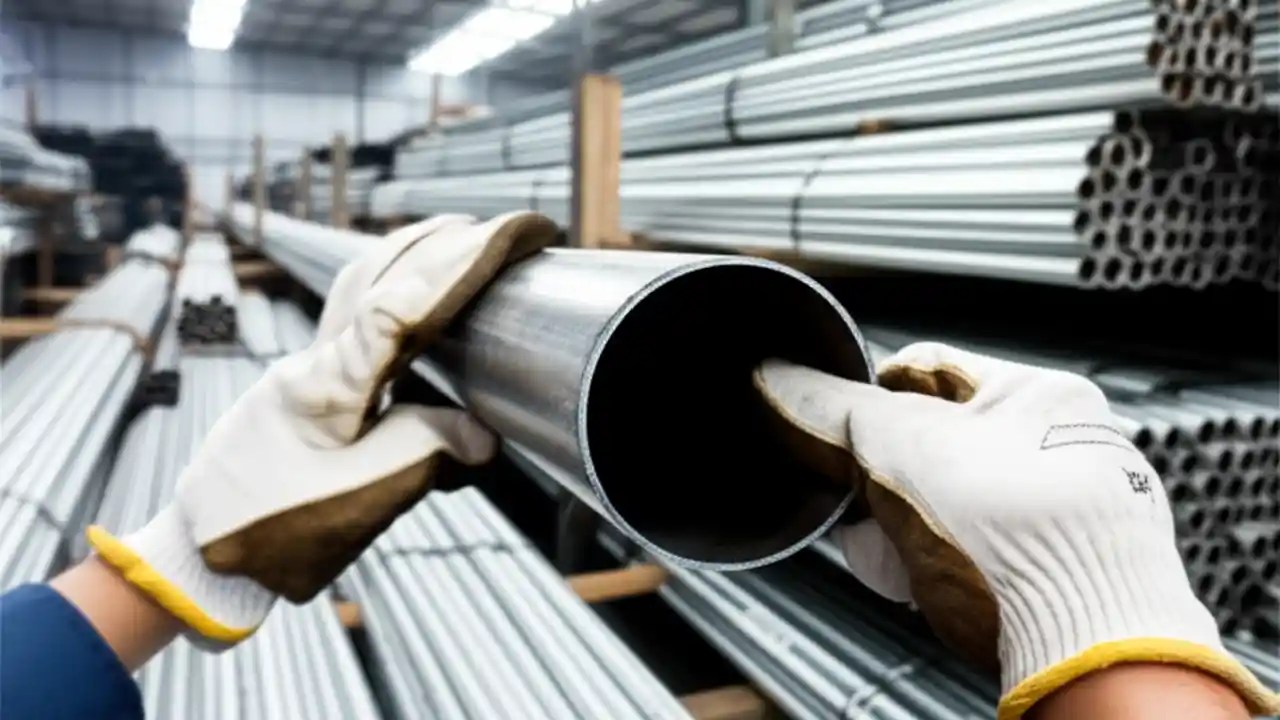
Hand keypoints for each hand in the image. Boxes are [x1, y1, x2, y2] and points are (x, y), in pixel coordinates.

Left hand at [86, 212, 556, 645]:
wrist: (199, 552)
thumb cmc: (271, 533)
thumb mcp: (356, 505)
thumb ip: (424, 456)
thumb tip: (488, 433)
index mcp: (329, 384)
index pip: (405, 303)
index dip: (465, 262)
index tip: (520, 234)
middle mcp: (316, 361)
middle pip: (385, 275)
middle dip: (453, 245)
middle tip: (514, 230)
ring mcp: (306, 366)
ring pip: (363, 283)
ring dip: (418, 254)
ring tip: (465, 238)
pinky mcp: (307, 381)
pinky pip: (354, 312)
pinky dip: (393, 285)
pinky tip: (412, 292)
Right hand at [755, 342, 1278, 719]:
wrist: (1082, 639)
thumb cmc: (1025, 538)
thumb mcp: (903, 450)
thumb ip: (838, 411)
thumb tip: (783, 381)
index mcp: (1040, 392)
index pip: (929, 369)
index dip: (872, 399)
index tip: (840, 427)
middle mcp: (1065, 446)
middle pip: (936, 443)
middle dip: (885, 476)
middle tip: (861, 496)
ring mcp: (1066, 513)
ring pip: (950, 503)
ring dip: (904, 524)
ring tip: (891, 549)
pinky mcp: (1054, 571)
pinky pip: (974, 552)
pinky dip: (937, 562)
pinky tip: (919, 578)